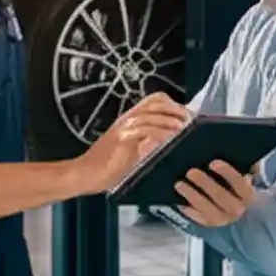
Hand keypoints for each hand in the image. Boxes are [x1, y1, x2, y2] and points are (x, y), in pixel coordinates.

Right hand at [73, 92, 189, 193]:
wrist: (85, 175)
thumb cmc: (108, 168)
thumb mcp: (133, 151)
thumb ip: (148, 143)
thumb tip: (172, 142)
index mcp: (131, 120)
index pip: (154, 100)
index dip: (173, 105)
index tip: (188, 116)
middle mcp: (127, 119)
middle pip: (155, 101)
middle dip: (175, 108)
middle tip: (190, 121)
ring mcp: (123, 127)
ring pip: (150, 113)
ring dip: (169, 119)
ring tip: (183, 128)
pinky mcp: (121, 139)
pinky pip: (143, 129)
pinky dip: (159, 132)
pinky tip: (169, 139)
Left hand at [175, 160, 255, 226]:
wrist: (233, 206)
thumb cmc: (234, 184)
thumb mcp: (242, 174)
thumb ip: (244, 165)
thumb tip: (242, 156)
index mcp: (246, 194)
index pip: (239, 183)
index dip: (227, 173)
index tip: (213, 163)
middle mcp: (236, 208)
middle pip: (221, 196)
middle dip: (205, 183)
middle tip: (191, 172)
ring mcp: (222, 218)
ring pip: (207, 208)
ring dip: (192, 196)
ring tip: (179, 184)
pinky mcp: (208, 223)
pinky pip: (197, 218)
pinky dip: (188, 210)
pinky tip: (179, 201)